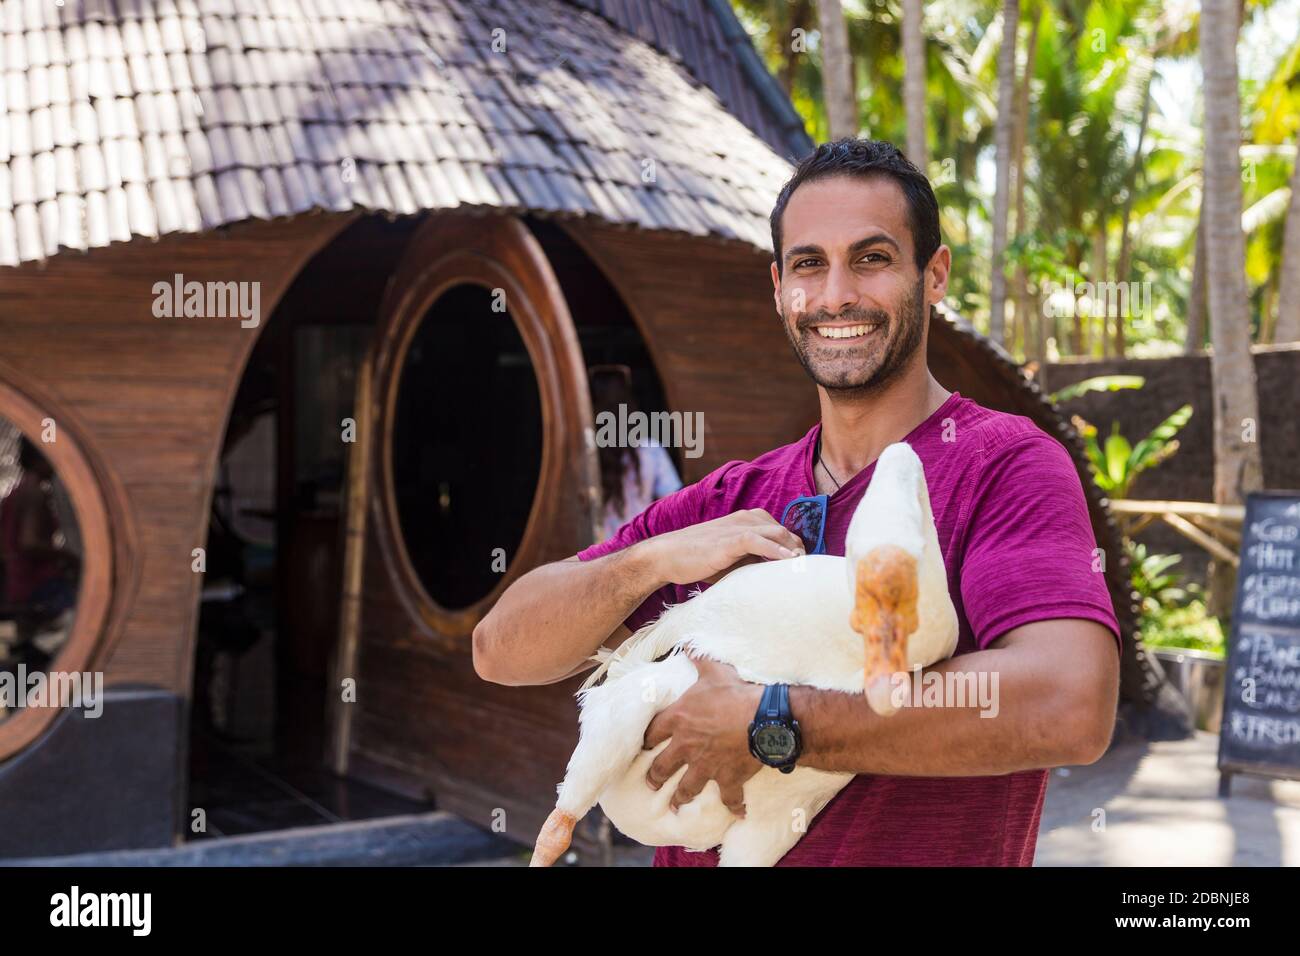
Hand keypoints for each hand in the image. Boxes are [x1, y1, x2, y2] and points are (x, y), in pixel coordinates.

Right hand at [640, 509, 804, 586]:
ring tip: (804, 567)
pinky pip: (760, 541)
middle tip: (808, 568)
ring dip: (794, 549)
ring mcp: (737, 527)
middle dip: (799, 547)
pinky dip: (778, 550)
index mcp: (745, 520)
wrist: (667, 556)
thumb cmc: (697, 560)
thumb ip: (750, 560)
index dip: (794, 545)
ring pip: (776, 532)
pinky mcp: (730, 539)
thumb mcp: (729, 559)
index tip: (803, 563)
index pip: (779, 529)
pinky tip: (791, 561)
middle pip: (784, 529)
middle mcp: (744, 518)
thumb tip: (773, 575)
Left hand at [643, 656, 763, 815]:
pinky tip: (737, 814)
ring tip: (675, 804)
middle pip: (662, 766)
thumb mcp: (715, 670)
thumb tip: (688, 644)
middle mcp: (686, 746)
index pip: (652, 733)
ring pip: (687, 787)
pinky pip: (729, 797)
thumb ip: (698, 658)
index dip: (644, 741)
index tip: (640, 747)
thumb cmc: (736, 693)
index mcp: (679, 720)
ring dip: (681, 797)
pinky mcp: (728, 778)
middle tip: (650, 783)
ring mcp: (706, 766)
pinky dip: (734, 805)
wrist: (764, 718)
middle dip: (654, 777)